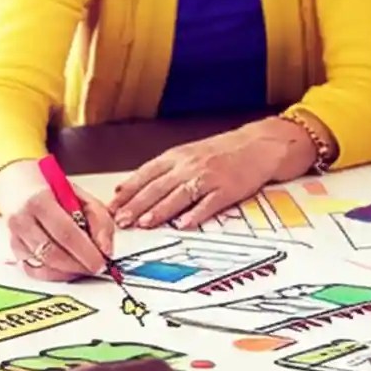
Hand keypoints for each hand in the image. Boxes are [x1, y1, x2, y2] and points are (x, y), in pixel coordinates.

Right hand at [0, 160, 115, 281]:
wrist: (21, 188)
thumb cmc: (54, 193)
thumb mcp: (83, 198)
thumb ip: (100, 221)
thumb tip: (105, 250)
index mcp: (39, 201)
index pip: (65, 232)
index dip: (86, 252)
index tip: (102, 262)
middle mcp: (22, 220)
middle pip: (52, 253)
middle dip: (78, 266)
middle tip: (96, 268)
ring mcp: (15, 237)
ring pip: (42, 266)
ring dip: (68, 273)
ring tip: (84, 267)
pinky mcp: (14, 251)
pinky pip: (34, 271)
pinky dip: (55, 275)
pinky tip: (68, 269)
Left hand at [111, 123, 300, 229]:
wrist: (258, 145)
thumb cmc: (223, 151)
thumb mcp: (189, 154)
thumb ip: (163, 170)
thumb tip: (133, 187)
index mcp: (177, 156)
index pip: (146, 174)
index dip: (128, 191)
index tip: (112, 206)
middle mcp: (189, 166)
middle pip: (158, 187)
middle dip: (137, 205)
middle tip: (121, 220)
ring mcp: (208, 178)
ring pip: (179, 196)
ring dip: (160, 211)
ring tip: (145, 224)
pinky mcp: (227, 190)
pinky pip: (208, 204)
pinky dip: (195, 215)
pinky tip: (184, 225)